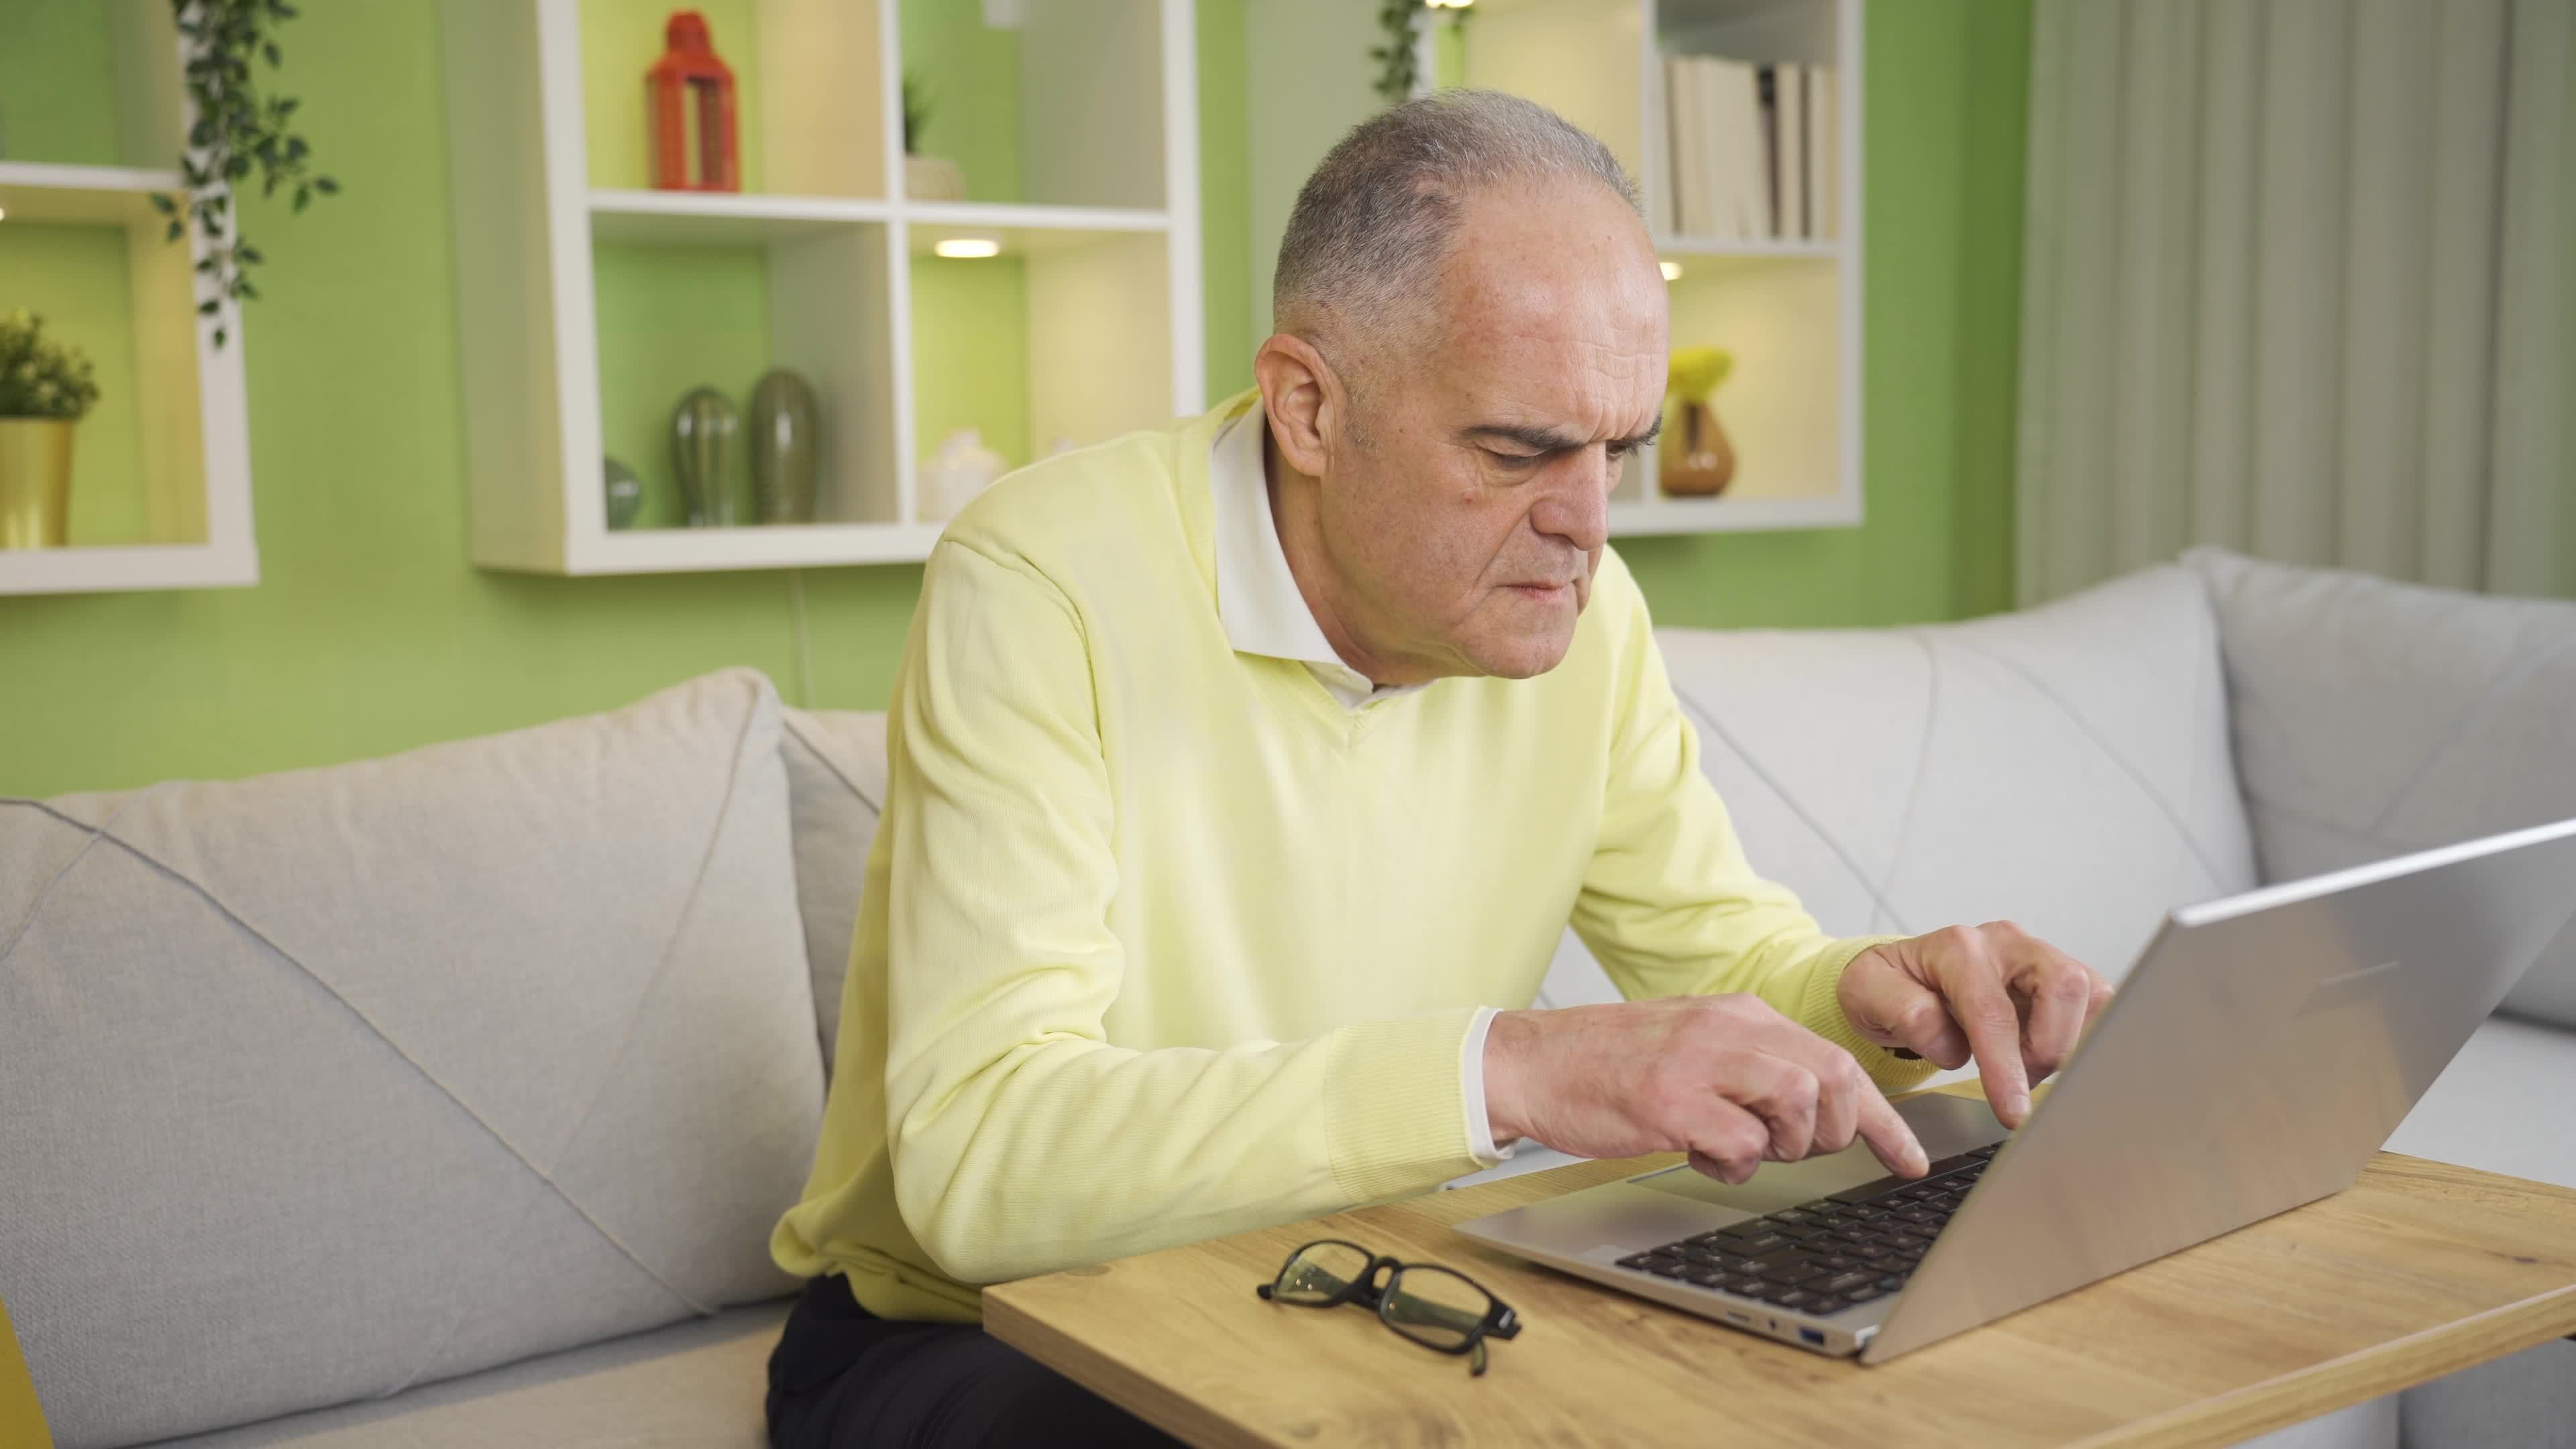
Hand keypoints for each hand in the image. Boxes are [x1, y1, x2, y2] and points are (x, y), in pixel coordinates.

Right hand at [1482, 995, 1927, 1184]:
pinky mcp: (1669, 1102)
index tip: (1911, 1158)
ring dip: (1782, 1146)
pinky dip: (1730, 1165)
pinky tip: (1695, 1155)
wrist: (1530, 1062)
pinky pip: (1739, 1145)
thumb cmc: (1609, 1064)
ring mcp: (1699, 1064)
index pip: (1838, 1059)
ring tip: (1735, 1148)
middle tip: (1797, 1151)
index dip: (1884, 1119)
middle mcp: (1728, 1029)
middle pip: (1834, 1079)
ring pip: (1798, 1106)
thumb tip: (1817, 1107)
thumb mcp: (1693, 1045)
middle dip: (1836, 1132)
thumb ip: (1751, 1064)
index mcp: (1739, 1014)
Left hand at [1836, 922, 2113, 1128]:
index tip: (2013, 1111)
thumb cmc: (1886, 986)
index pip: (1994, 1010)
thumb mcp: (1866, 995)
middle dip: (2051, 1047)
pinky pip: (2095, 1004)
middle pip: (2065, 985)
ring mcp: (2037, 955)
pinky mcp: (2058, 975)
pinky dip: (2079, 1037)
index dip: (2007, 1066)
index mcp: (1957, 948)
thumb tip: (1952, 1042)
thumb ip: (1903, 1014)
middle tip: (2020, 1081)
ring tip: (2024, 1066)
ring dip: (2067, 1042)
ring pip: (2090, 993)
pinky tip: (2041, 1053)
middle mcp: (2005, 943)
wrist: (1899, 974)